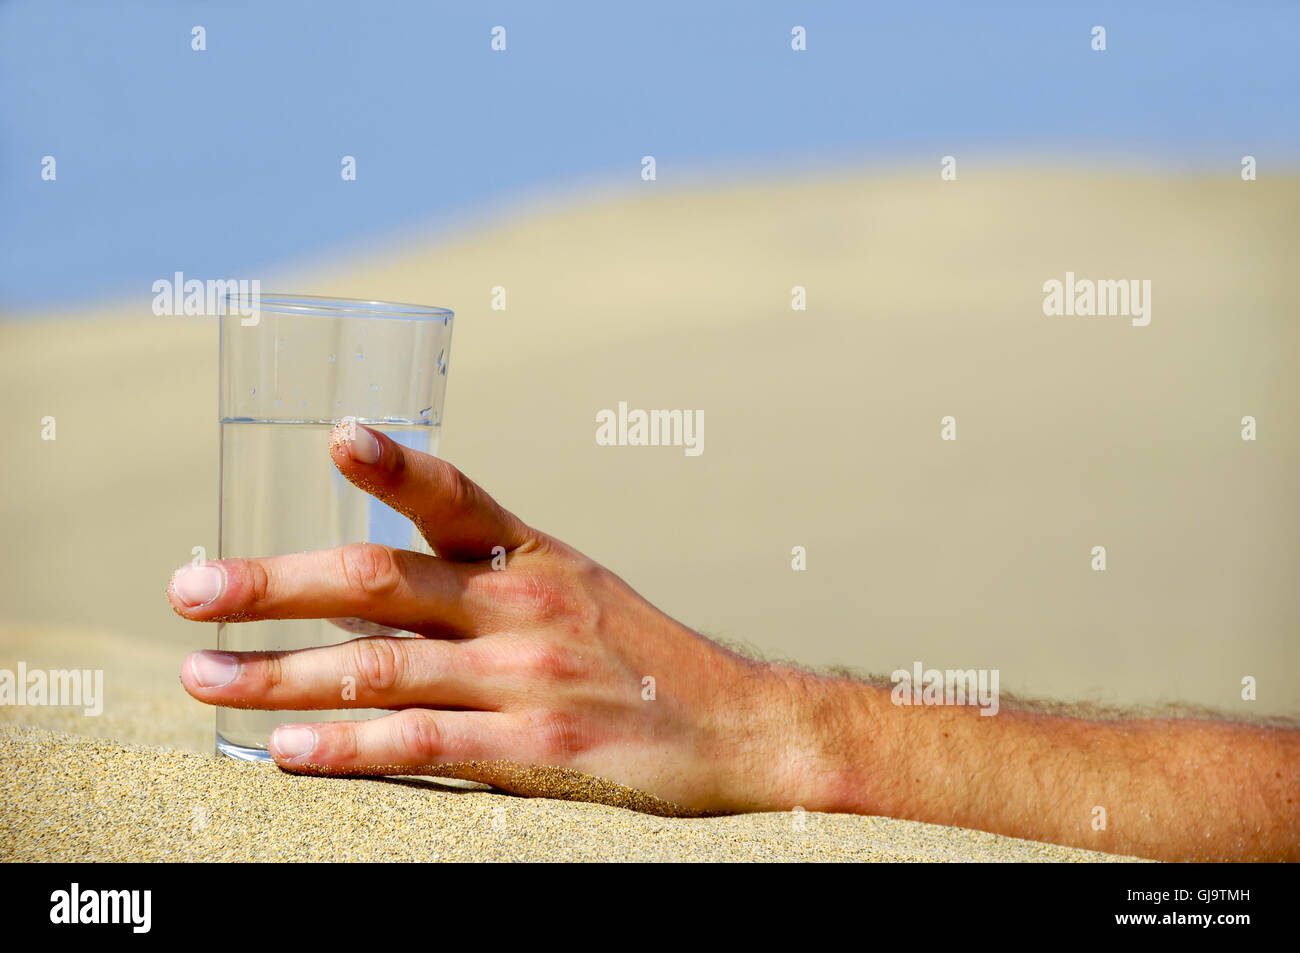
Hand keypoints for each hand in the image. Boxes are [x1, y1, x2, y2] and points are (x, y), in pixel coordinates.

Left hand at [167, 421, 817, 813]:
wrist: (735, 724)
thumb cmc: (638, 651)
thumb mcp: (572, 584)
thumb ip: (479, 574)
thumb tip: (360, 585)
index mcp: (531, 555)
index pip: (453, 493)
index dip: (392, 462)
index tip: (336, 436)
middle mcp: (522, 606)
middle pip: (377, 582)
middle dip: (271, 585)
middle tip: (190, 589)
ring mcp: (525, 678)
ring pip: (376, 668)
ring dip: (276, 673)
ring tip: (201, 677)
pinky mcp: (532, 749)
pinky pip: (418, 744)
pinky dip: (343, 744)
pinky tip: (284, 746)